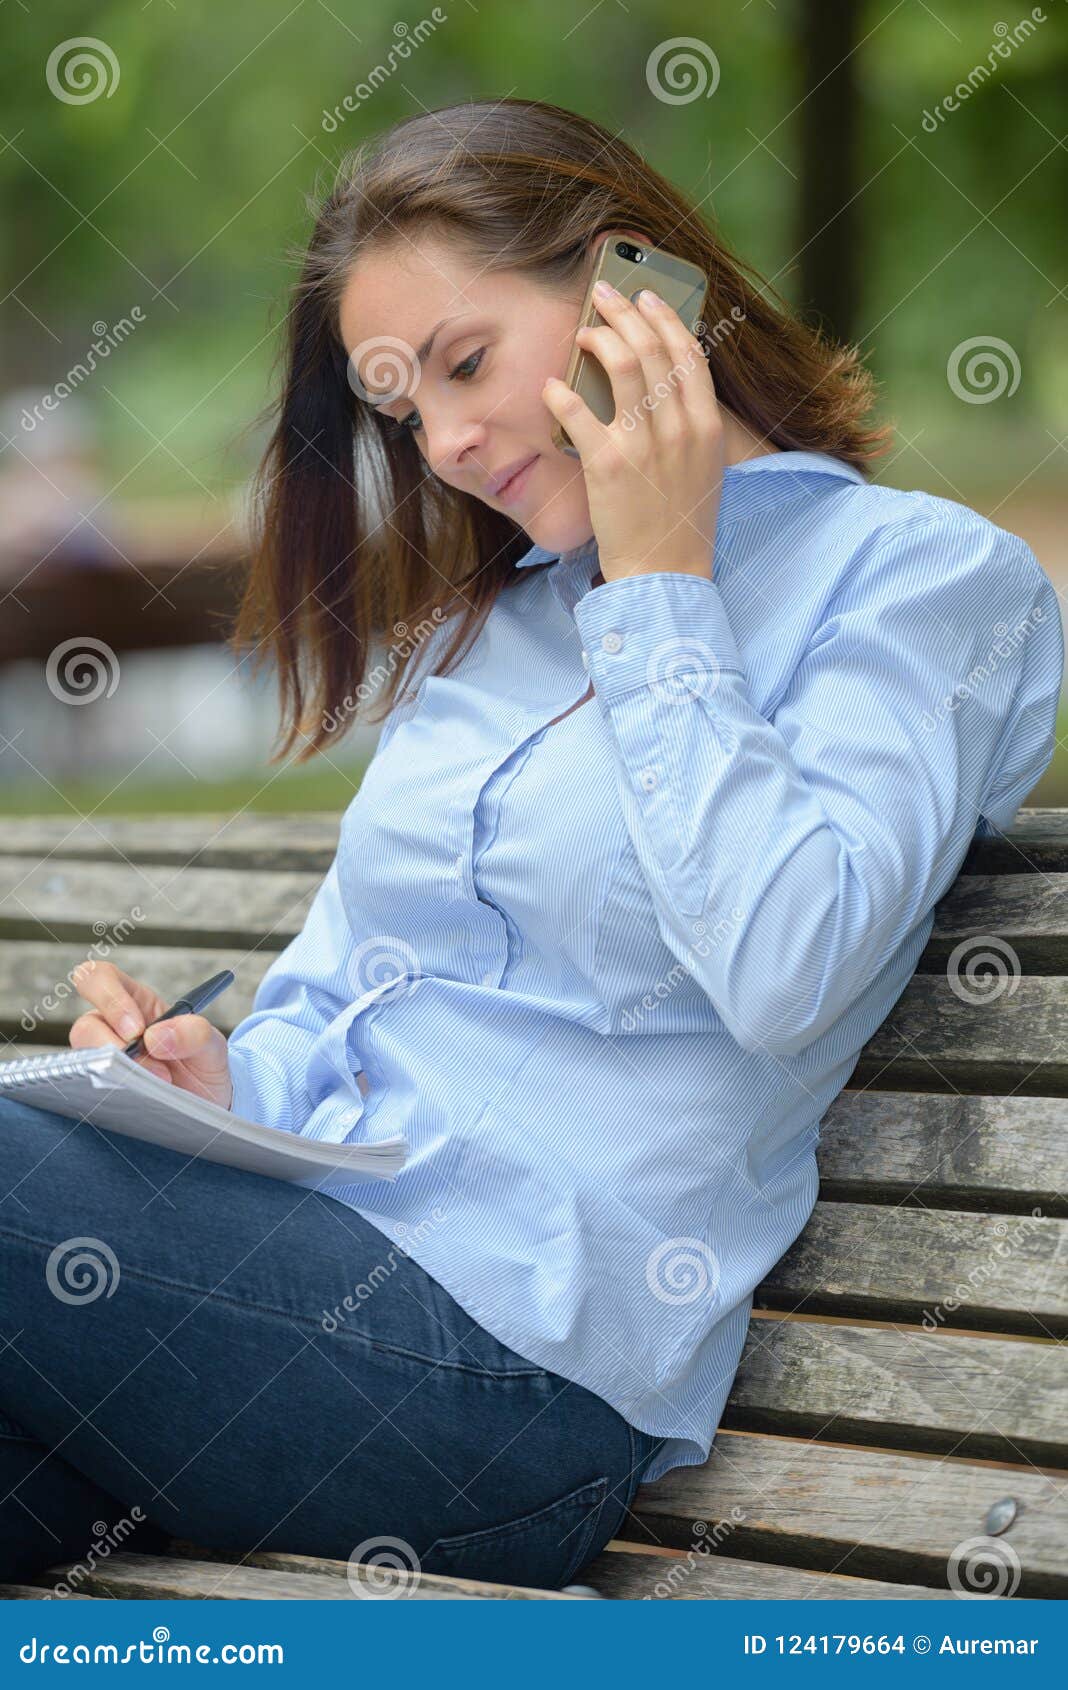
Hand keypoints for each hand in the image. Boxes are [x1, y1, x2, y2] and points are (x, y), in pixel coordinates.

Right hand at [70, 958, 233, 1110]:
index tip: (137, 1029)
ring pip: (86, 1060)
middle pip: (84, 1025)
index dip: (109, 998)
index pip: (100, 978)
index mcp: (135, 1002)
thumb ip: (194, 1033)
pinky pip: (93, 1088)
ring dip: (121, 1072)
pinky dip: (115, 1092)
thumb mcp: (211, 1045)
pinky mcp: (104, 1087)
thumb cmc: (203, 1065)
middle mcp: (111, 1028)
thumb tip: (155, 1036)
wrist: (208, 1105)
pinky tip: (141, 1096)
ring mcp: (105, 1060)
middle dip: (113, 1046)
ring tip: (159, 1082)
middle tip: (151, 1063)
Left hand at [542, 283, 724, 582]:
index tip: (647, 297)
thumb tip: (666, 381)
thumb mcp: (704, 466)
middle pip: (651, 348)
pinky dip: (561, 391)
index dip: (665, 317)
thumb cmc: (682, 522)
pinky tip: (551, 386)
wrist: (665, 573)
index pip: (689, 352)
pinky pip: (579, 411)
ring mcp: (644, 444)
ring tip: (583, 332)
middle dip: (624, 311)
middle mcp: (679, 428)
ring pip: (621, 365)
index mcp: (707, 425)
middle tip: (604, 296)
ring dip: (597, 338)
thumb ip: (692, 423)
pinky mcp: (608, 465)